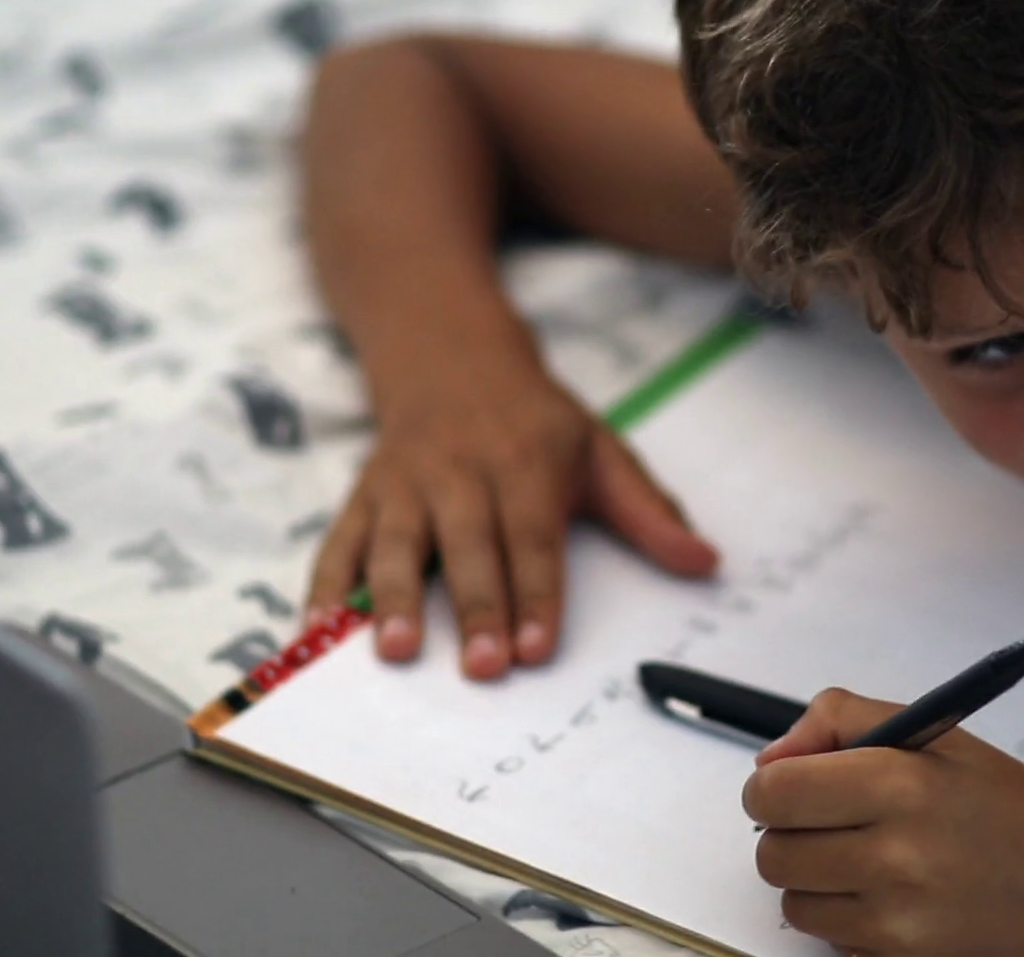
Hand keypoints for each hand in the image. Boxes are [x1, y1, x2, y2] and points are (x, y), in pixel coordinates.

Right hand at [302, 340, 717, 678]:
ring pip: (395, 542)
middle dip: (475, 607)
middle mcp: (460, 471)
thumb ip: (650, 512)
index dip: (536, 592)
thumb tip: (706, 563)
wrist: (450, 355)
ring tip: (395, 651)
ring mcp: (405, 482)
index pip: (533, 535)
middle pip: (467, 545)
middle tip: (483, 669)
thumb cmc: (535, 421)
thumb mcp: (601, 451)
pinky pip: (338, 540)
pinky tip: (317, 632)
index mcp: (525, 461)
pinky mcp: (363, 493)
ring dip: (391, 598)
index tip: (540, 647)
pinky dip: (325, 585)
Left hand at [742, 689, 1023, 956]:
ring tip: (863, 855)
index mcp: (900, 784)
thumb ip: (841, 720)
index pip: (775, 791)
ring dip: (812, 878)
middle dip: (789, 831)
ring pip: (793, 901)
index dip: (770, 784)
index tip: (789, 783)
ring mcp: (897, 918)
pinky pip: (828, 937)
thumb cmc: (1006, 805)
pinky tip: (886, 892)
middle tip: (829, 818)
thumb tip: (772, 758)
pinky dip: (842, 916)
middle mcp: (896, 855)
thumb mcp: (932, 732)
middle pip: (773, 851)